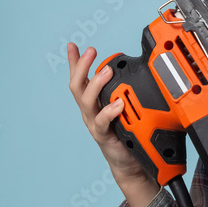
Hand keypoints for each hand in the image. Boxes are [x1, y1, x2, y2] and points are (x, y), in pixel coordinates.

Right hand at [66, 43, 146, 180]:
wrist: (130, 161)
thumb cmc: (127, 132)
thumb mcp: (124, 107)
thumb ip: (125, 91)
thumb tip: (134, 69)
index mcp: (93, 102)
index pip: (80, 78)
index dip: (74, 62)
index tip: (72, 45)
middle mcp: (90, 111)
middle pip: (77, 86)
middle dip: (81, 66)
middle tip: (91, 51)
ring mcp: (95, 123)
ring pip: (86, 101)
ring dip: (95, 84)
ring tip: (106, 72)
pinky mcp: (103, 136)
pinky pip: (102, 122)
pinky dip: (109, 111)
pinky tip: (119, 104)